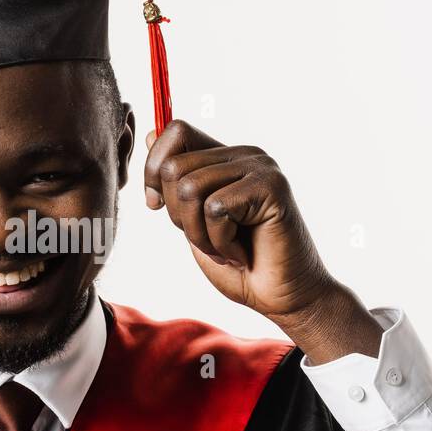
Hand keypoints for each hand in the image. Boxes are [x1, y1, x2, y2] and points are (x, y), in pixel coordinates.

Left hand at [144, 120, 381, 362]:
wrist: (283, 298)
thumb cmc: (240, 265)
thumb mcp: (192, 220)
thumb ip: (175, 181)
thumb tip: (148, 133)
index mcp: (224, 158)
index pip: (175, 132)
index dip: (153, 170)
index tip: (156, 205)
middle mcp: (243, 155)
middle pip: (173, 167)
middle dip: (178, 217)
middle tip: (210, 240)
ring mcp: (261, 167)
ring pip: (190, 188)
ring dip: (199, 234)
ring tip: (227, 249)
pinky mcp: (271, 187)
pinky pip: (216, 208)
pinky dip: (220, 243)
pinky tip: (242, 253)